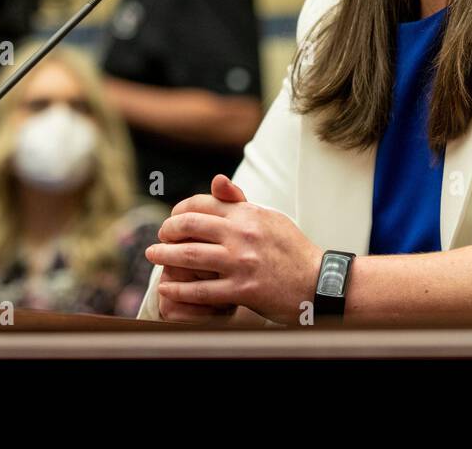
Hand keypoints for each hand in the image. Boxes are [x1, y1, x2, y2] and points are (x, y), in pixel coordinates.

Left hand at [146, 174, 322, 324]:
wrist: (318, 282)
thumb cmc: (292, 249)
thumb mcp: (270, 218)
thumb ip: (240, 202)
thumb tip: (216, 180)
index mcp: (248, 214)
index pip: (202, 203)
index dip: (180, 211)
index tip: (173, 220)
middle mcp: (243, 235)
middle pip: (189, 226)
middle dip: (167, 232)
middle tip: (158, 239)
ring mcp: (241, 263)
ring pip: (189, 257)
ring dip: (164, 258)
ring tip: (153, 257)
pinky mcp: (242, 290)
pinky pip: (201, 291)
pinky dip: (179, 291)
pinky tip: (167, 290)